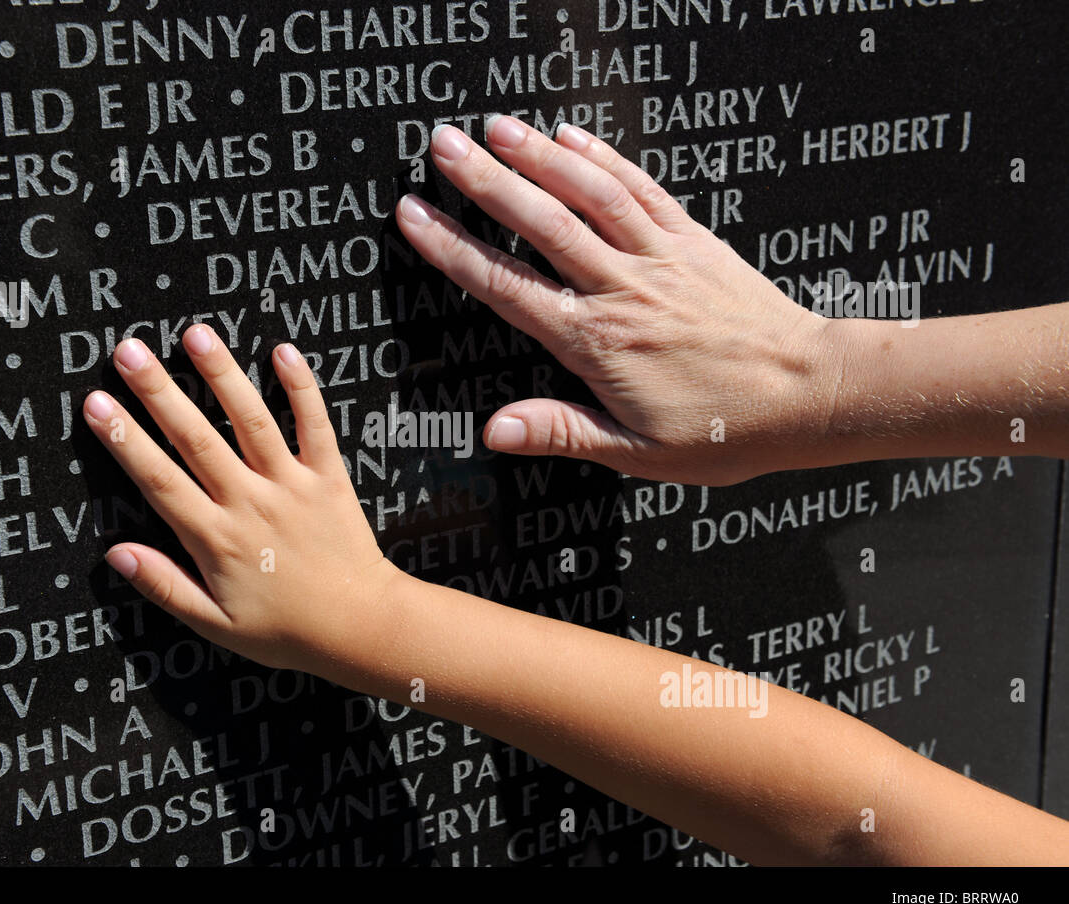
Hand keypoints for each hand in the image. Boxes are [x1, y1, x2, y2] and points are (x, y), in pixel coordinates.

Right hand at [82, 328, 400, 672]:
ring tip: (196, 334)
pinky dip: (302, 388)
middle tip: (128, 350)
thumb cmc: (285, 631)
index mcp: (216, 539)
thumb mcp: (215, 625)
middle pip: (197, 439)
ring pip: (252, 421)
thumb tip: (115, 553)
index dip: (125, 440)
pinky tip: (284, 350)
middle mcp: (250, 503)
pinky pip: (315, 426)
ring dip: (222, 375)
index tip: (96, 403)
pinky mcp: (329, 478)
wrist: (360, 627)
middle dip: (159, 392)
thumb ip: (165, 586)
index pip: (159, 480)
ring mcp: (291, 486)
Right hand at [396, 115, 841, 485]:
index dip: (453, 248)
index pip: (507, 286)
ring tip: (497, 126)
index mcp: (597, 342)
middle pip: (541, 224)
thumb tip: (494, 429)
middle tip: (442, 145)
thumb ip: (561, 431)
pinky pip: (643, 190)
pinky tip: (575, 138)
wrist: (812, 395)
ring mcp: (660, 258)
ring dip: (540, 156)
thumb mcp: (636, 451)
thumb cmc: (726, 430)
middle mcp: (622, 289)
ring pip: (590, 195)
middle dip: (486, 180)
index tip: (416, 215)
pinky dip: (606, 160)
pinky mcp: (695, 242)